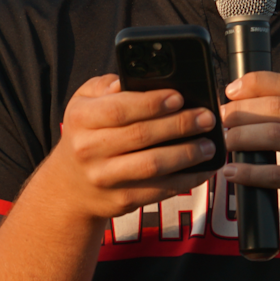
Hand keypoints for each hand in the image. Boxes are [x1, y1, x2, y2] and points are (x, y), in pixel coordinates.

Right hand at [47, 74, 217, 219]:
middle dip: (180, 125)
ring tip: (209, 145)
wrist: (70, 186)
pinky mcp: (120, 201)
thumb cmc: (86, 134)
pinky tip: (202, 170)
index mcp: (81, 119)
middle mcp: (88, 150)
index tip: (179, 97)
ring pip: (153, 166)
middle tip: (206, 118)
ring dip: (187, 155)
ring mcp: (104, 179)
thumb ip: (106, 85)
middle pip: (141, 136)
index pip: (119, 109)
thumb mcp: (84, 102)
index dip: (152, 103)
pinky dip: (185, 180)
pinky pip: (158, 191)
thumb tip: (130, 79)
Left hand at [220, 71, 279, 244]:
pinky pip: (274, 173)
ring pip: (273, 135)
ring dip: (240, 137)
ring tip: (224, 142)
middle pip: (276, 107)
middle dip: (239, 112)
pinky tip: (231, 171)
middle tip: (219, 121)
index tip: (229, 92)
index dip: (253, 84)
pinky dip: (247, 172)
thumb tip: (244, 101)